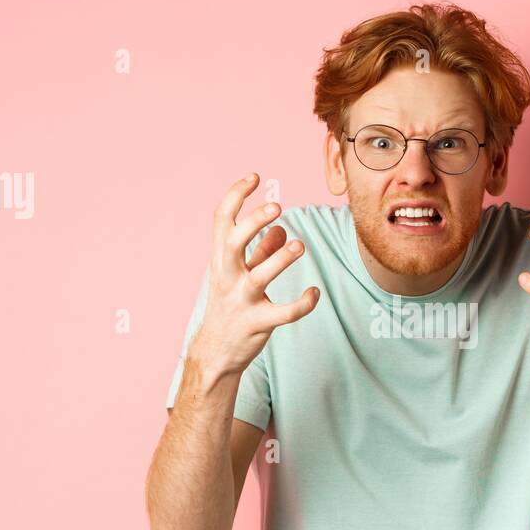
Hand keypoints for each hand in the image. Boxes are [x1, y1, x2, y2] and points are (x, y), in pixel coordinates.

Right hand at [186, 173, 319, 377]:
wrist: (215, 352)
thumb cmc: (229, 306)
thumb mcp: (239, 275)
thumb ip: (260, 252)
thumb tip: (280, 229)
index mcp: (221, 260)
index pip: (222, 220)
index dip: (235, 195)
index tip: (254, 177)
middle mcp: (227, 277)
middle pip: (234, 241)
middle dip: (254, 221)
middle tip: (277, 207)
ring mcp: (242, 301)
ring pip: (260, 276)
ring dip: (281, 259)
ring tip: (299, 246)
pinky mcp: (258, 323)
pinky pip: (284, 313)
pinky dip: (303, 302)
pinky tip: (314, 293)